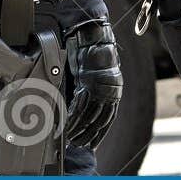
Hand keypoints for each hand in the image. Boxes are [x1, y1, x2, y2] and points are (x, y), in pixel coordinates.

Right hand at [64, 19, 122, 149]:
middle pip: (100, 121)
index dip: (100, 132)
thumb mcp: (94, 74)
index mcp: (114, 91)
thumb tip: (81, 102)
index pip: (108, 118)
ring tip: (70, 138)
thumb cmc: (92, 52)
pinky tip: (67, 125)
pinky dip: (73, 117)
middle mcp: (110, 92)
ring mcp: (100, 88)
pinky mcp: (88, 83)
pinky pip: (80, 106)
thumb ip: (90, 89)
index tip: (92, 143)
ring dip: (79, 129)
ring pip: (89, 116)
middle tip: (79, 145)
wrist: (92, 34)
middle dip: (88, 134)